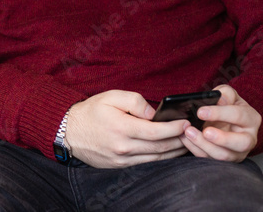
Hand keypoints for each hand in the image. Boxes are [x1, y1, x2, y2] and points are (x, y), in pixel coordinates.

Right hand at [66, 90, 189, 167]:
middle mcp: (124, 146)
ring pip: (156, 158)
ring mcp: (122, 159)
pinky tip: (167, 151)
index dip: (175, 128)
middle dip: (180, 140)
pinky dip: (160, 158)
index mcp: (122, 127)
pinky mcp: (120, 165)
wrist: (69, 131)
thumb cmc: (91, 111)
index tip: (186, 123)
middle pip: (161, 147)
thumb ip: (135, 101)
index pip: (157, 131)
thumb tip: (154, 114)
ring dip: (174, 151)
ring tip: (185, 143)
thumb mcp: (110, 96)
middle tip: (192, 133)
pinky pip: (146, 164)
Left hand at [180, 85, 258, 161]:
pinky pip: (210, 159)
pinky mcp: (224, 160)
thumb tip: (219, 100)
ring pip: (224, 156)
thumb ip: (225, 94)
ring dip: (205, 145)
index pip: (238, 116)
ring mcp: (238, 152)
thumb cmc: (226, 105)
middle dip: (221, 139)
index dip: (219, 113)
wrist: (225, 119)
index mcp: (251, 119)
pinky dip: (196, 149)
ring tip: (188, 133)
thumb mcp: (228, 94)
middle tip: (204, 131)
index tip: (200, 112)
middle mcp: (249, 138)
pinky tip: (185, 139)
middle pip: (241, 143)